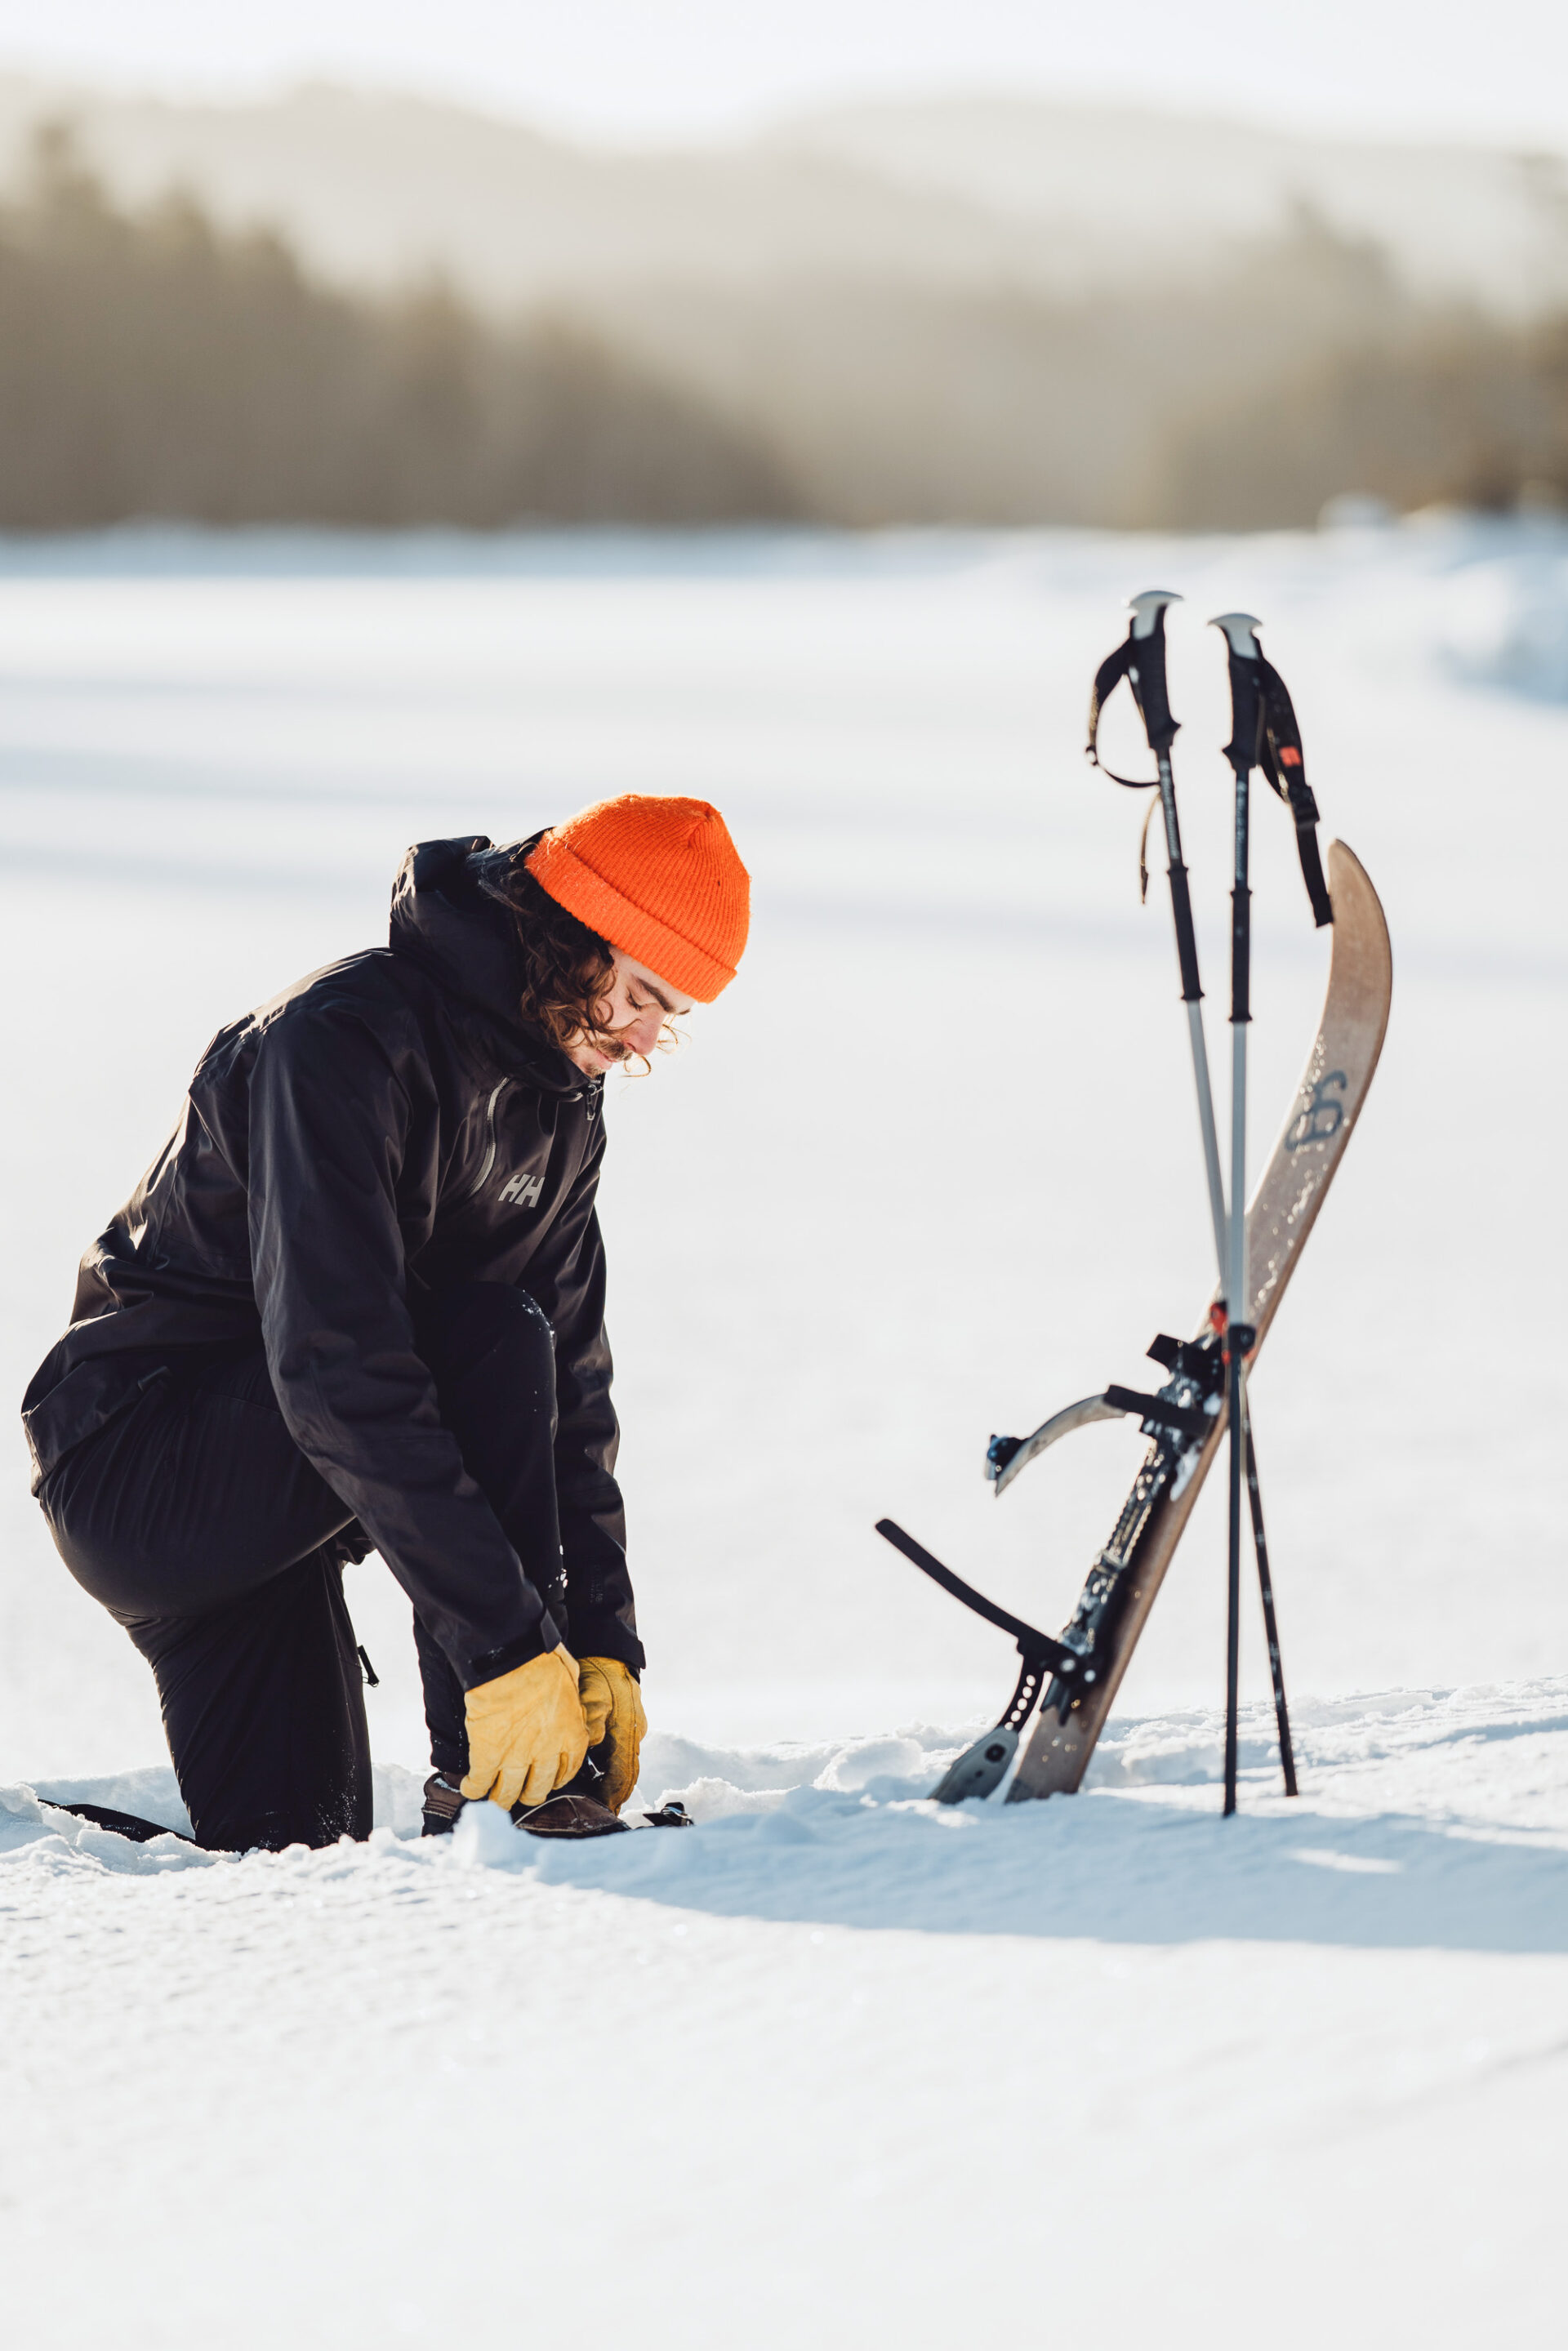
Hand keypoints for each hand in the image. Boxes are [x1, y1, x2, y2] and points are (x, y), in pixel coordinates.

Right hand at [461, 1645, 588, 1810]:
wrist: (510, 1660)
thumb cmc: (541, 1659)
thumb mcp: (570, 1676)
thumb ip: (569, 1693)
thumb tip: (566, 1692)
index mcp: (570, 1734)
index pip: (568, 1770)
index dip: (556, 1778)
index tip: (549, 1778)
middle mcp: (546, 1753)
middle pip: (538, 1790)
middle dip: (529, 1793)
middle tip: (521, 1790)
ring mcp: (515, 1758)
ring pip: (508, 1794)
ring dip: (501, 1797)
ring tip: (494, 1796)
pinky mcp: (487, 1756)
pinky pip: (480, 1784)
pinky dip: (473, 1789)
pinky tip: (469, 1787)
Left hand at [578, 1656, 646, 1814]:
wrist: (609, 1652)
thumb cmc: (597, 1673)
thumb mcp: (591, 1693)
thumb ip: (592, 1718)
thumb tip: (594, 1741)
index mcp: (628, 1731)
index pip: (623, 1774)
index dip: (612, 1795)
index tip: (600, 1812)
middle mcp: (634, 1734)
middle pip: (627, 1775)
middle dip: (615, 1796)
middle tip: (599, 1815)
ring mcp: (632, 1730)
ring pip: (624, 1766)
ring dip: (613, 1784)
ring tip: (596, 1803)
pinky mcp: (625, 1725)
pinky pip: (620, 1755)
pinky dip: (610, 1770)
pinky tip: (595, 1777)